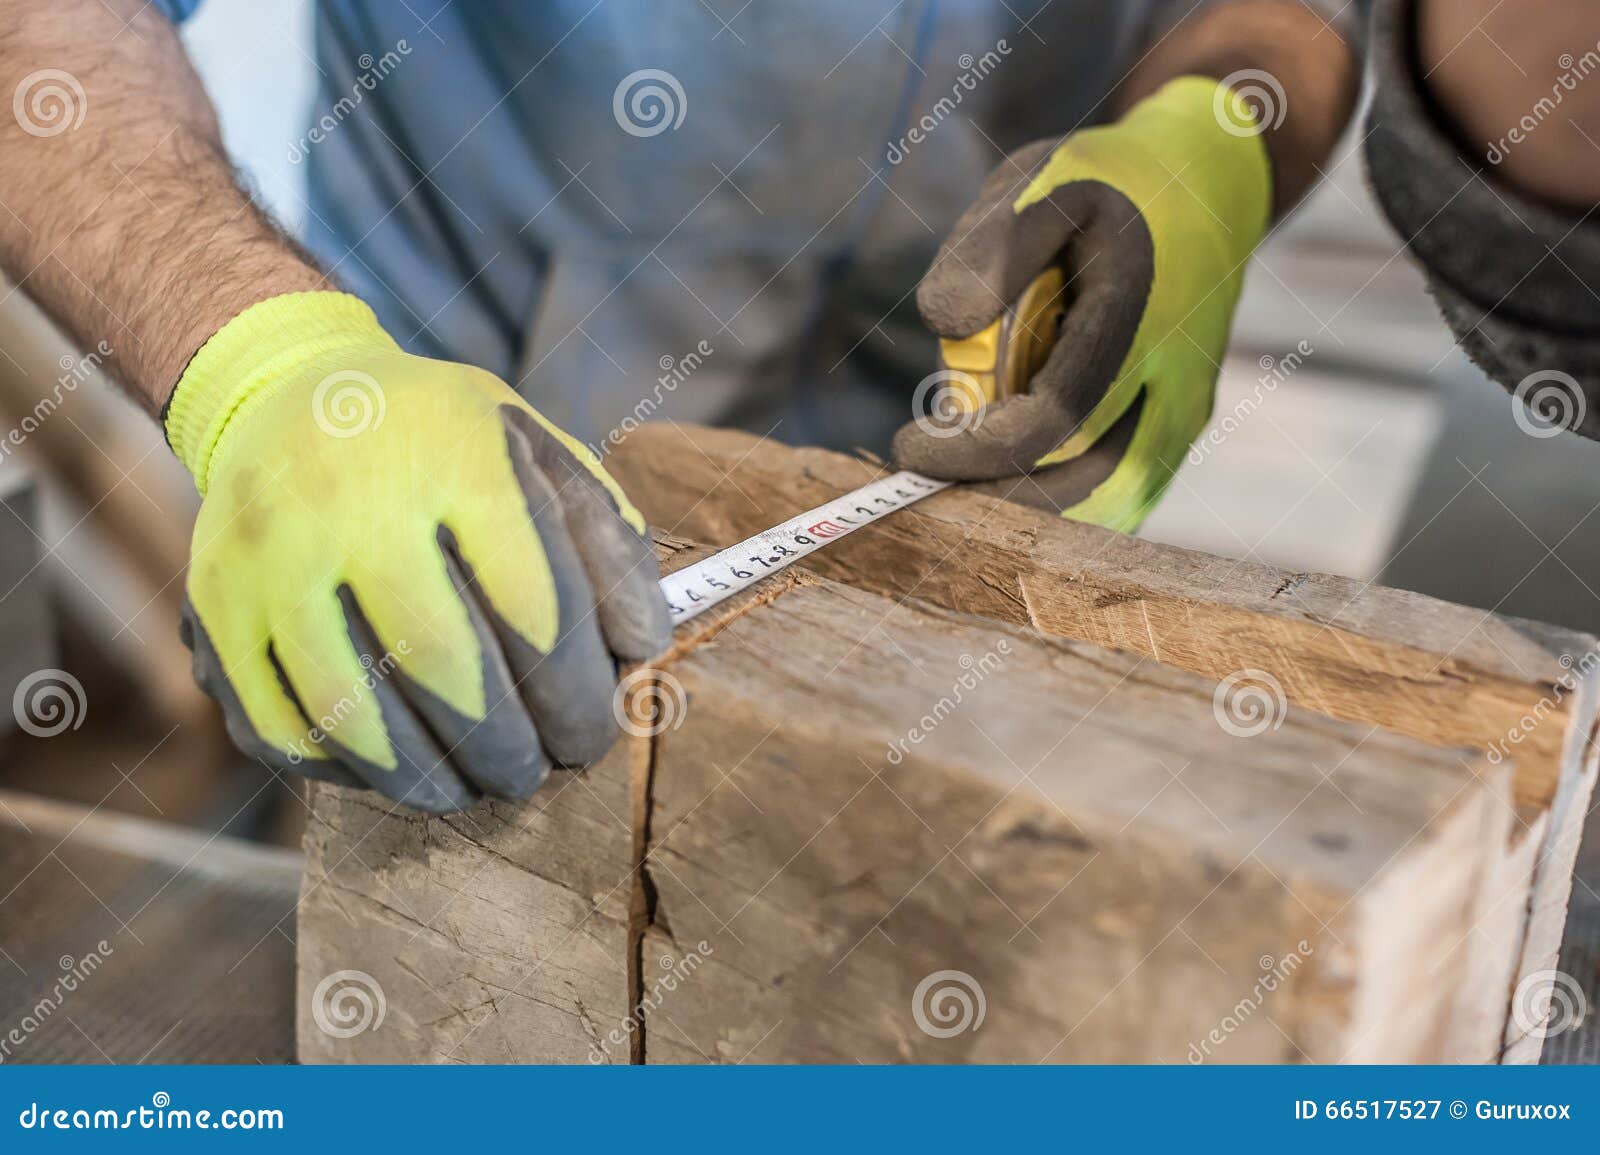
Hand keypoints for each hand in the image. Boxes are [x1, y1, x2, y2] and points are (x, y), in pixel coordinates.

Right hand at [169, 292, 670, 811]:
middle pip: (443, 665)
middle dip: (508, 745)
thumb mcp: (535, 446)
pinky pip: (280, 727)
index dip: (575, 690)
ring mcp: (265, 560)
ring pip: (352, 713)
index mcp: (449, 457)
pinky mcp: (214, 612)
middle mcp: (346, 503)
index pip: (533, 604)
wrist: (290, 393)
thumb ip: (603, 536)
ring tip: (478, 786)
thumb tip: (643, 646)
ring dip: (430, 777)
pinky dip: (347, 770)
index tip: (595, 731)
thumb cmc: (440, 439)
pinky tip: (398, 769)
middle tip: (541, 772)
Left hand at [891, 77, 1271, 532]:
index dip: (972, 451)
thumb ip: (992, 248)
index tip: (911, 447)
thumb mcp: (1044, 181)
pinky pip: (1120, 494)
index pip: (1049, 421)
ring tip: (968, 466)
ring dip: (1027, 504)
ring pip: (1106, 504)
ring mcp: (1186, 412)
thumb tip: (943, 323)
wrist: (1208, 188)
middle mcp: (1175, 378)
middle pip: (1079, 482)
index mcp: (1137, 315)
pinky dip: (1061, 499)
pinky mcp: (1182, 431)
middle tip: (930, 468)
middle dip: (992, 492)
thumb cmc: (1112, 184)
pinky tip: (1012, 472)